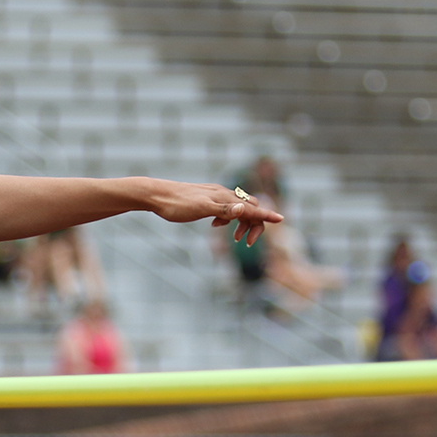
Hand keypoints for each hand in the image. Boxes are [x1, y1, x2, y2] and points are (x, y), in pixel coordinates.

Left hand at [147, 181, 282, 245]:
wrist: (155, 195)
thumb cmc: (176, 204)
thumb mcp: (201, 209)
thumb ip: (224, 210)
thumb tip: (245, 208)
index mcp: (224, 197)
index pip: (251, 206)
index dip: (266, 214)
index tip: (281, 219)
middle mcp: (222, 193)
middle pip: (249, 206)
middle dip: (253, 224)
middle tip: (246, 243)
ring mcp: (214, 195)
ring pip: (237, 207)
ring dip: (241, 222)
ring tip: (234, 238)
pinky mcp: (205, 198)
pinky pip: (225, 207)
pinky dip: (228, 218)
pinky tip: (216, 225)